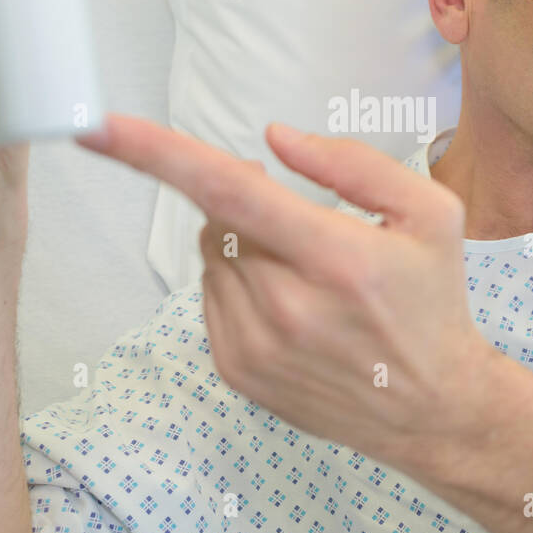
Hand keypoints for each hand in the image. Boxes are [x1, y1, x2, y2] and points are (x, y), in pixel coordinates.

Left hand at [76, 114, 496, 465]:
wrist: (432, 407)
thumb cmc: (432, 303)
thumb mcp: (431, 214)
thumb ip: (353, 164)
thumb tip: (275, 139)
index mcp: (338, 258)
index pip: (231, 190)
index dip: (158, 152)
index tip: (99, 125)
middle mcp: (287, 307)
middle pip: (220, 218)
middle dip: (247, 200)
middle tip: (303, 224)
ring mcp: (255, 346)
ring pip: (211, 255)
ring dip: (243, 244)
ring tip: (308, 276)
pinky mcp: (236, 371)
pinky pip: (210, 294)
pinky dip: (239, 283)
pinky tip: (290, 304)